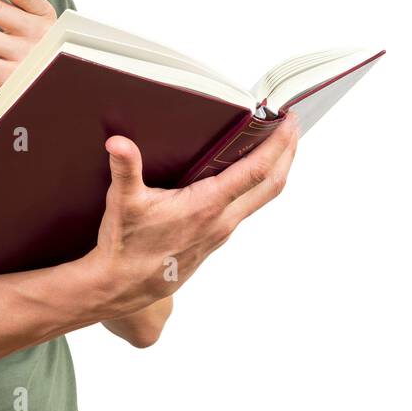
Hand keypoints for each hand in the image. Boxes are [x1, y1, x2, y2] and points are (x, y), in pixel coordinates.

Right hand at [85, 112, 300, 316]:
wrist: (124, 289)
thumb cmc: (125, 247)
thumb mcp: (124, 203)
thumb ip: (125, 168)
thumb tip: (117, 142)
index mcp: (207, 206)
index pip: (256, 171)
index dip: (278, 145)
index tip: (289, 121)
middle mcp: (222, 220)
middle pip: (271, 185)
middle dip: (288, 152)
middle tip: (293, 125)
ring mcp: (221, 231)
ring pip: (261, 198)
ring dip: (275, 170)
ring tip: (278, 144)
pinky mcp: (214, 238)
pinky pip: (246, 208)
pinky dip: (256, 186)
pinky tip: (246, 175)